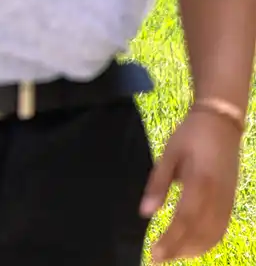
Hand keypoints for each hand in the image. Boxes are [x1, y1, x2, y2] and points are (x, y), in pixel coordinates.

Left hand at [143, 110, 243, 262]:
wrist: (221, 123)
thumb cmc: (190, 136)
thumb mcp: (168, 155)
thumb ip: (157, 184)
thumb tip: (145, 213)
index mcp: (200, 183)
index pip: (184, 220)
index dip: (170, 241)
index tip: (154, 254)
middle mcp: (218, 196)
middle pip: (200, 233)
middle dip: (179, 250)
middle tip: (157, 258)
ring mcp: (228, 200)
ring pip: (214, 234)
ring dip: (193, 249)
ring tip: (171, 255)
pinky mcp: (231, 200)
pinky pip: (221, 228)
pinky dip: (207, 242)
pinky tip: (191, 245)